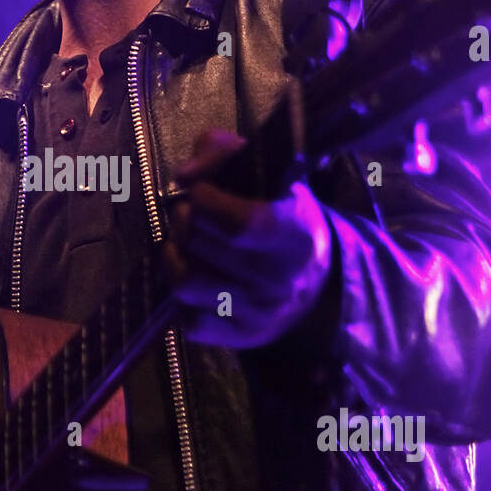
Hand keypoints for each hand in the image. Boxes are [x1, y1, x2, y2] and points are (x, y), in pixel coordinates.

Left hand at [163, 129, 333, 348]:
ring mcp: (260, 314)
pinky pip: (188, 318)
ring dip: (175, 255)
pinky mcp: (240, 338)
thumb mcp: (267, 172)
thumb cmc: (282, 215)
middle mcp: (281, 280)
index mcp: (296, 234)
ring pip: (185, 282)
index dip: (205, 199)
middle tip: (189, 214)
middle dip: (184, 220)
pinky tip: (197, 276)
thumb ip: (222, 152)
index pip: (240, 222)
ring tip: (185, 243)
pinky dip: (182, 297)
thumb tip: (184, 175)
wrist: (316, 283)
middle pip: (201, 244)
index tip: (201, 191)